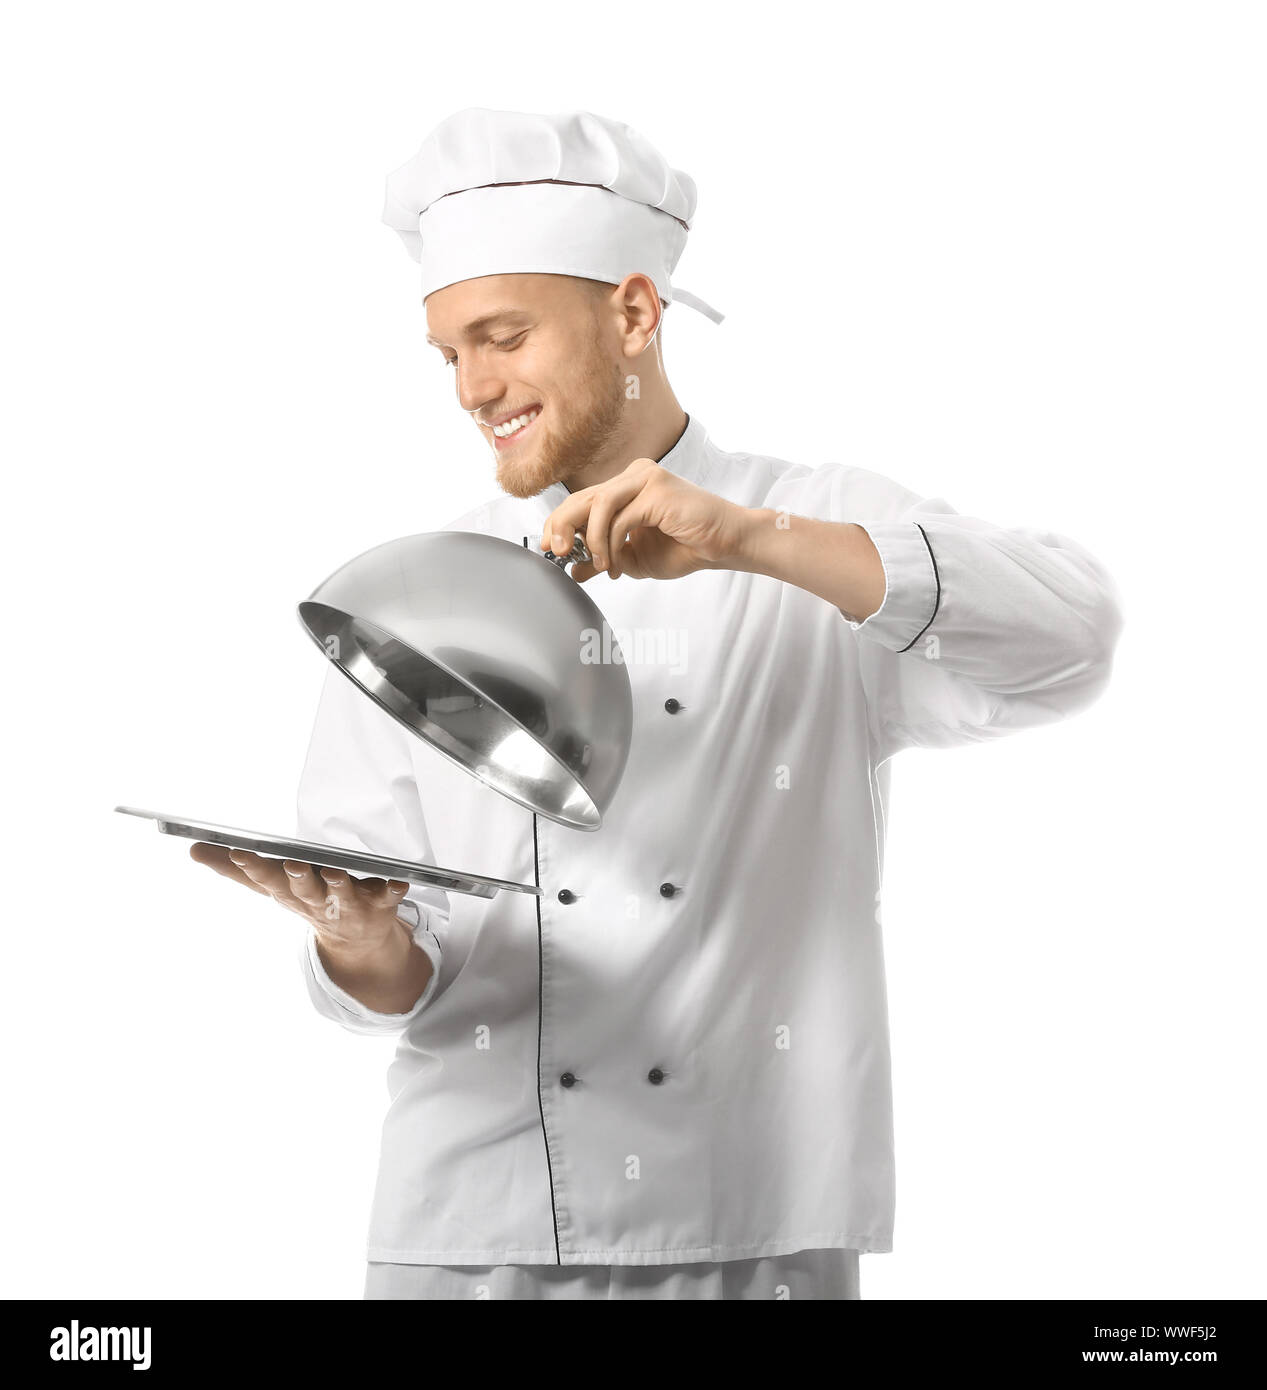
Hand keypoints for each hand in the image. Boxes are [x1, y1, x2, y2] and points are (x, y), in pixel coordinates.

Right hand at [188, 842, 409, 956]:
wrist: (356, 941)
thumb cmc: (309, 901)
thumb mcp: (271, 886)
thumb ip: (236, 868)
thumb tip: (194, 849)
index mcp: (290, 893)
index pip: (267, 879)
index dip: (253, 867)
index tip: (241, 850)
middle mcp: (317, 900)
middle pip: (304, 889)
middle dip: (297, 877)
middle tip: (291, 864)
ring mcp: (348, 905)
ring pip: (343, 894)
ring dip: (340, 885)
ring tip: (336, 872)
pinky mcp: (379, 905)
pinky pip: (388, 898)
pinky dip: (393, 891)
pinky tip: (398, 883)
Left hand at [540, 457, 752, 580]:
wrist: (724, 545)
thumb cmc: (685, 546)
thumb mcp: (633, 560)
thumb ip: (602, 560)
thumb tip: (572, 569)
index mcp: (626, 486)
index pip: (582, 500)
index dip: (559, 522)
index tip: (551, 548)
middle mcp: (633, 475)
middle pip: (583, 497)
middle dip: (563, 526)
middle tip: (558, 551)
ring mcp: (646, 478)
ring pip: (598, 504)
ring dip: (592, 539)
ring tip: (600, 565)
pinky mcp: (657, 490)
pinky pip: (621, 517)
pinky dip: (612, 543)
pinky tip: (617, 563)